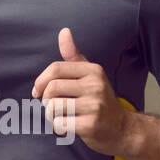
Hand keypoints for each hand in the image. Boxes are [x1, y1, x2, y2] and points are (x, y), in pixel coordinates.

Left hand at [31, 27, 132, 155]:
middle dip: (46, 99)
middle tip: (52, 106)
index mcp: (93, 70)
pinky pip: (60, 123)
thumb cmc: (99, 99)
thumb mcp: (89, 74)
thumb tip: (64, 31)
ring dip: (51, 114)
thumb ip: (73, 55)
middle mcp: (96, 85)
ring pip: (54, 106)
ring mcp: (95, 105)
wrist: (122, 129)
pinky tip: (68, 126)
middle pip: (52, 88)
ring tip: (61, 116)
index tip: (37, 91)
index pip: (55, 68)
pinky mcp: (92, 125)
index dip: (40, 80)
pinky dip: (58, 127)